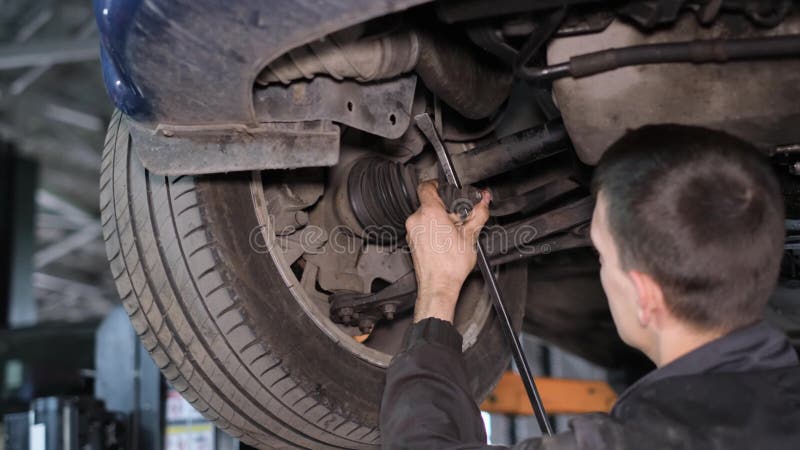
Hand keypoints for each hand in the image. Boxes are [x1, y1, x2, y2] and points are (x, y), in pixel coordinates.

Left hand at [405, 181, 490, 322]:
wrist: (438, 285)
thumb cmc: (451, 265)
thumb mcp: (471, 236)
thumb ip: (478, 213)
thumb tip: (484, 201)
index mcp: (430, 213)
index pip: (427, 186)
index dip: (437, 185)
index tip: (446, 189)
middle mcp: (417, 220)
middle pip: (429, 202)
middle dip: (444, 208)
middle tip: (457, 217)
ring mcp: (412, 231)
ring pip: (425, 216)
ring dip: (438, 219)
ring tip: (452, 232)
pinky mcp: (411, 241)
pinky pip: (421, 227)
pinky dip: (432, 230)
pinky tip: (444, 241)